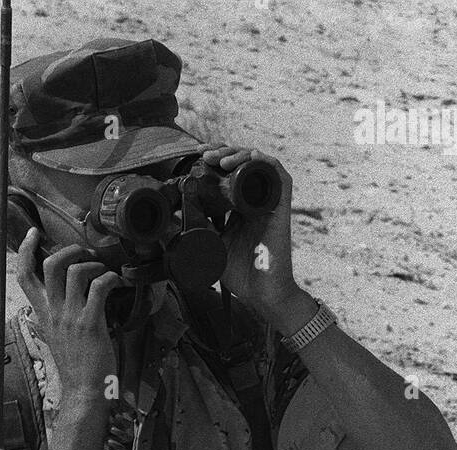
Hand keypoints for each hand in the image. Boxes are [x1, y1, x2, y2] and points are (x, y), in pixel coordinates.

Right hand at [16, 230, 123, 407]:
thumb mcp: (56, 340)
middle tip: (84, 253)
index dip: (25, 250)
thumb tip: (51, 309)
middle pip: (49, 265)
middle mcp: (54, 313)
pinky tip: (117, 283)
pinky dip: (110, 279)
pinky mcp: (90, 324)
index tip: (33, 234)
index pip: (24, 276)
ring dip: (93, 264)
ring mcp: (71, 317)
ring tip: (103, 272)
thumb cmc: (76, 368)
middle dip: (68, 250)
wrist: (84, 393)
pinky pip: (98, 287)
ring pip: (74, 271)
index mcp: (43, 314)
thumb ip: (52, 320)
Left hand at [196, 144, 300, 324]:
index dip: (216, 158)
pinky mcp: (281, 204)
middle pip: (242, 161)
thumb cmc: (240, 273)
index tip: (197, 156)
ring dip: (238, 153)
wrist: (261, 292)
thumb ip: (198, 227)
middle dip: (222, 151)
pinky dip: (263, 160)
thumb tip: (175, 211)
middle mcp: (255, 198)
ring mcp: (268, 199)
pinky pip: (276, 171)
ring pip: (258, 161)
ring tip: (220, 160)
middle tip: (204, 154)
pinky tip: (248, 158)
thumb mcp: (212, 244)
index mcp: (240, 205)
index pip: (229, 171)